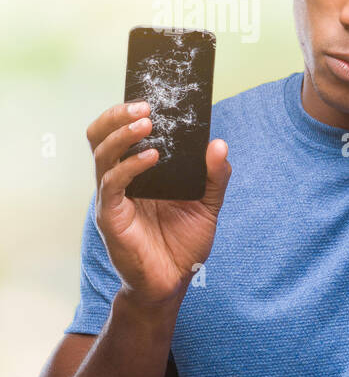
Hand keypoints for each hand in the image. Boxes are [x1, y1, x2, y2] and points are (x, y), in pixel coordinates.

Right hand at [86, 100, 233, 304]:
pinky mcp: (110, 216)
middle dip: (118, 115)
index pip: (123, 134)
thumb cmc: (184, 243)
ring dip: (122, 134)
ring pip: (102, 154)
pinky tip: (151, 157)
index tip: (153, 94)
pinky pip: (112, 184)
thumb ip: (215, 176)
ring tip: (147, 122)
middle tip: (145, 104)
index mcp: (138, 173)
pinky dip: (130, 166)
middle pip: (101, 136)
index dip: (129, 112)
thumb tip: (219, 144)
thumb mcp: (208, 205)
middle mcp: (120, 181)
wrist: (173, 282)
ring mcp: (112, 197)